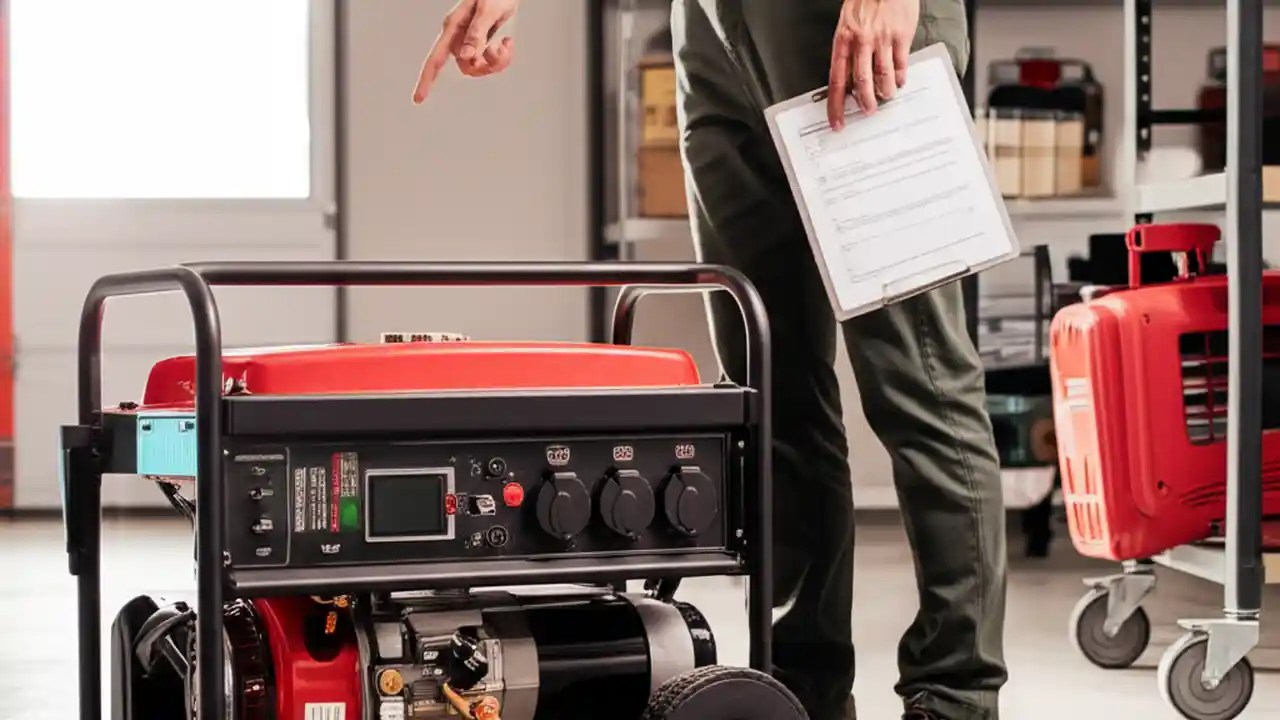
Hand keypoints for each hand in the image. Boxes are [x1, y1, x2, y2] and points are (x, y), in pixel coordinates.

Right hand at [413, 0, 520, 103]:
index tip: (419, 98)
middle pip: (466, 67)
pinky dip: (502, 57)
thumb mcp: (487, 10)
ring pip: (479, 67)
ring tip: (506, 44)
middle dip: (486, 65)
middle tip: (500, 48)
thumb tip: (465, 56)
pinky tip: (507, 41)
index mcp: (453, 27)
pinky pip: (489, 62)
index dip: (426, 79)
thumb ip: (477, 32)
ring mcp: (469, 41)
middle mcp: (458, 37)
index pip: (435, 58)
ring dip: (497, 62)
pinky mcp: (481, 44)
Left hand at [827, 0, 919, 128]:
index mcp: (843, 39)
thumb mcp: (847, 24)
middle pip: (861, 83)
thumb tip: (849, 79)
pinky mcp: (901, 34)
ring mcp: (882, 38)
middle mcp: (861, 41)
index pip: (836, 80)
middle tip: (868, 111)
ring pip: (882, 76)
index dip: (836, 105)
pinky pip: (900, 63)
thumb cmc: (865, 0)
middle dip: (865, 103)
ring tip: (885, 96)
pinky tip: (899, 80)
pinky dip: (899, 76)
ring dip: (884, 92)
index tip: (837, 120)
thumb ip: (848, 50)